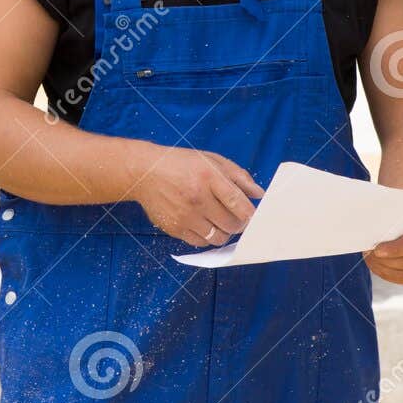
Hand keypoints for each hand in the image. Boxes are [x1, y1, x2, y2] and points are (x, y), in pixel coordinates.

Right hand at [128, 145, 264, 246]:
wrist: (143, 172)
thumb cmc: (180, 163)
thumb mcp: (211, 160)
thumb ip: (238, 176)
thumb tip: (259, 194)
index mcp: (208, 176)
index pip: (237, 202)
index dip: (250, 214)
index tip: (254, 217)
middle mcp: (197, 197)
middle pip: (231, 224)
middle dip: (239, 224)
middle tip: (236, 218)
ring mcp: (185, 215)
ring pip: (218, 238)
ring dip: (224, 232)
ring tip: (220, 222)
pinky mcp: (174, 228)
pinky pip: (200, 243)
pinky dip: (207, 237)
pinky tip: (204, 225)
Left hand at [365, 211, 402, 284]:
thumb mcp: (402, 205)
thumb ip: (392, 214)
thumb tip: (369, 223)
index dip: (395, 249)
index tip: (376, 250)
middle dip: (387, 261)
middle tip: (368, 255)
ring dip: (386, 270)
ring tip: (370, 261)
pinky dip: (391, 276)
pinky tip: (378, 268)